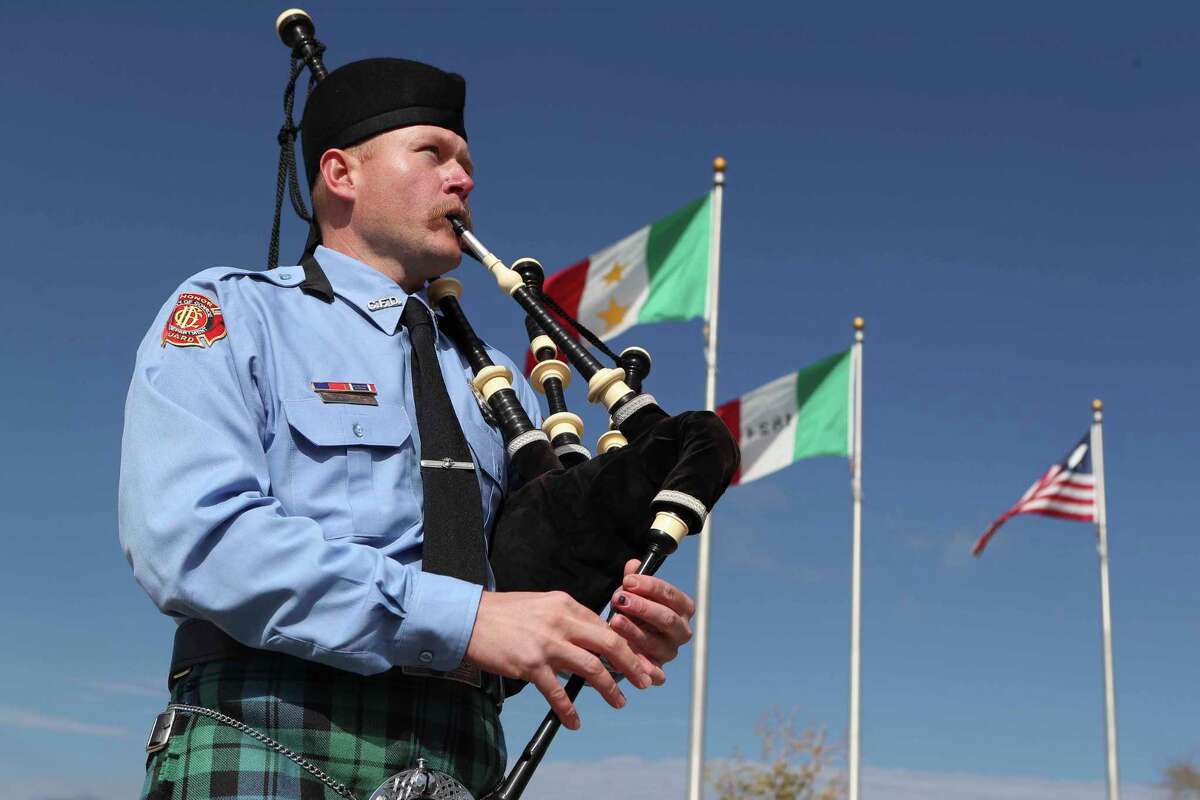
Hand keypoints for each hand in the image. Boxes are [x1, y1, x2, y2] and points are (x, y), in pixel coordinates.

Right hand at [464, 590, 652, 729]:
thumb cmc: (504, 613)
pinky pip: (557, 691)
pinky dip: (568, 709)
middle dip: (633, 664)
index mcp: (566, 604)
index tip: (641, 658)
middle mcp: (561, 621)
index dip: (627, 644)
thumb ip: (567, 620)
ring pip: (591, 667)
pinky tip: (575, 721)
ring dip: (609, 688)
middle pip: (610, 642)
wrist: (469, 618)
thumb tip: (591, 640)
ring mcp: (547, 643)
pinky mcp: (530, 664)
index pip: (606, 625)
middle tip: (646, 680)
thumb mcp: (542, 605)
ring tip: (619, 701)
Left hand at [609, 559, 695, 685]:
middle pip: (667, 619)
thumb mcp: (632, 593)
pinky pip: (650, 669)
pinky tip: (624, 654)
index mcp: (682, 607)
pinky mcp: (658, 671)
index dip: (649, 586)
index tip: (627, 581)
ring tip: (614, 620)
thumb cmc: (633, 611)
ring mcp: (670, 651)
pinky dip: (638, 662)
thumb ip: (633, 579)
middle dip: (642, 608)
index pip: (671, 595)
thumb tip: (633, 565)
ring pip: (655, 642)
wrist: (626, 639)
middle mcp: (681, 631)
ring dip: (634, 631)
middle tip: (620, 600)